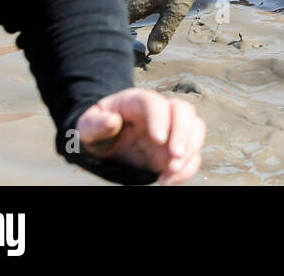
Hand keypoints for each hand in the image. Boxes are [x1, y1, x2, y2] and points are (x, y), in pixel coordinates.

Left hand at [77, 88, 205, 184]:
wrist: (108, 142)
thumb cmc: (96, 131)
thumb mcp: (87, 127)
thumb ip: (95, 124)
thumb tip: (112, 121)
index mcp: (138, 102)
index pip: (156, 103)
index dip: (160, 118)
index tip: (158, 140)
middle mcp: (162, 112)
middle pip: (184, 111)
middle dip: (184, 133)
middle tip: (174, 156)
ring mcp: (172, 130)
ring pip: (196, 129)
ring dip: (190, 150)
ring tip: (171, 171)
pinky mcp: (176, 149)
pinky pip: (192, 155)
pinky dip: (187, 169)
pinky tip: (167, 180)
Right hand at [124, 0, 212, 54]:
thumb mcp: (176, 10)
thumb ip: (163, 31)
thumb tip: (152, 52)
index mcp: (134, 4)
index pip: (118, 28)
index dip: (119, 41)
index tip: (125, 54)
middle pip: (115, 19)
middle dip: (117, 34)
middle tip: (125, 50)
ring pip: (119, 11)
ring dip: (121, 24)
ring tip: (126, 39)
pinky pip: (124, 4)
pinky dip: (126, 15)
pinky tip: (131, 23)